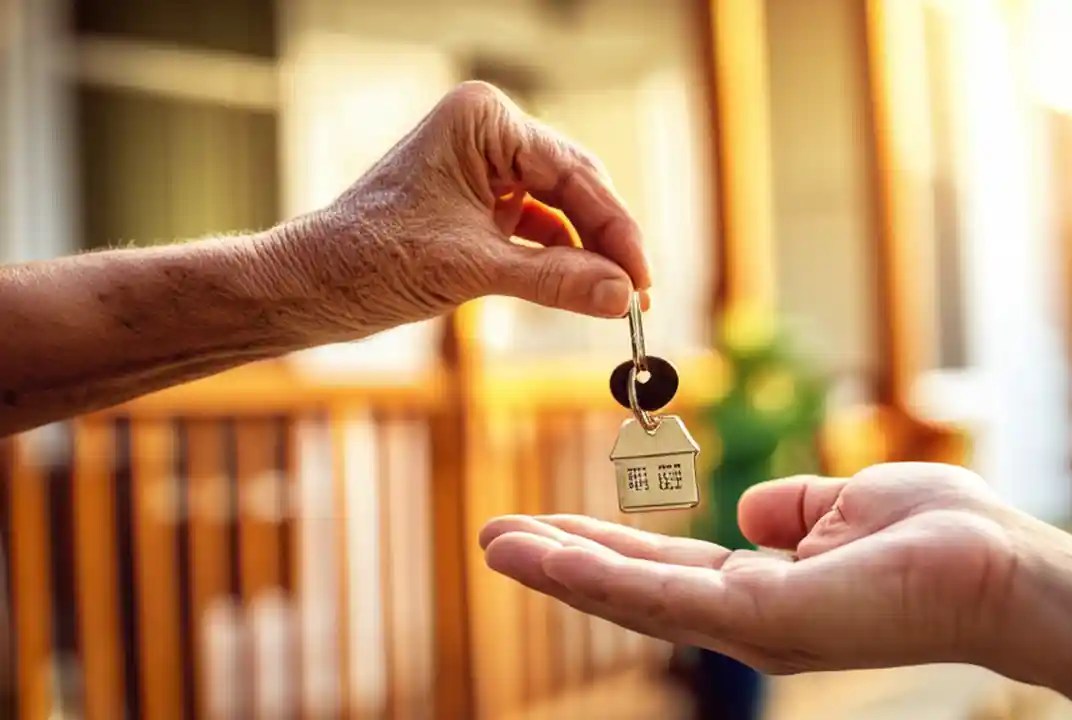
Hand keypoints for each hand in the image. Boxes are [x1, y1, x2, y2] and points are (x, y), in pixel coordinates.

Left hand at [277, 81, 649, 337]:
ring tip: (620, 299)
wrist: (308, 287)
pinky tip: (584, 289)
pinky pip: (537, 229)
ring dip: (589, 254)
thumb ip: (555, 281)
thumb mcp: (472, 270)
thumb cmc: (369, 261)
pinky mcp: (478, 203)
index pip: (573, 174)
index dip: (616, 230)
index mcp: (483, 121)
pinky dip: (561, 259)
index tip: (643, 278)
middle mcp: (487, 133)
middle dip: (608, 241)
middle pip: (575, 187)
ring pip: (561, 209)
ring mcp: (483, 167)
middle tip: (639, 293)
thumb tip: (623, 297)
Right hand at [479, 463, 1020, 673]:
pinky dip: (599, 576)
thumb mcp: (844, 503)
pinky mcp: (764, 620)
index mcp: (764, 585)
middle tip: (492, 540)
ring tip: (495, 546)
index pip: (665, 566)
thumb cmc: (940, 534)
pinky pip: (665, 594)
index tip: (545, 526)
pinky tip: (547, 557)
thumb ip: (791, 509)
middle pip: (635, 587)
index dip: (603, 547)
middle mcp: (747, 616)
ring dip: (560, 571)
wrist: (999, 566)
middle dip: (563, 563)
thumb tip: (750, 510)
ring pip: (634, 597)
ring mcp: (752, 624)